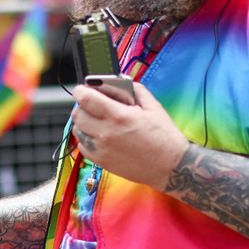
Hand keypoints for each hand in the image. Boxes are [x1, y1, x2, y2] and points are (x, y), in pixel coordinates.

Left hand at [70, 80, 187, 188]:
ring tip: (96, 121)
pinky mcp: (102, 162)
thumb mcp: (153, 106)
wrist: (170, 166)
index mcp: (119, 116)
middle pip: (78, 114)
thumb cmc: (164, 137)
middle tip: (92, 105)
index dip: (81, 91)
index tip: (83, 89)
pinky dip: (87, 139)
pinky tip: (99, 136)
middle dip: (82, 106)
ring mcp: (102, 149)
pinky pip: (83, 147)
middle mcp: (106, 133)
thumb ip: (135, 90)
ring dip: (84, 123)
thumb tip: (120, 82)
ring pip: (78, 131)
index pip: (86, 99)